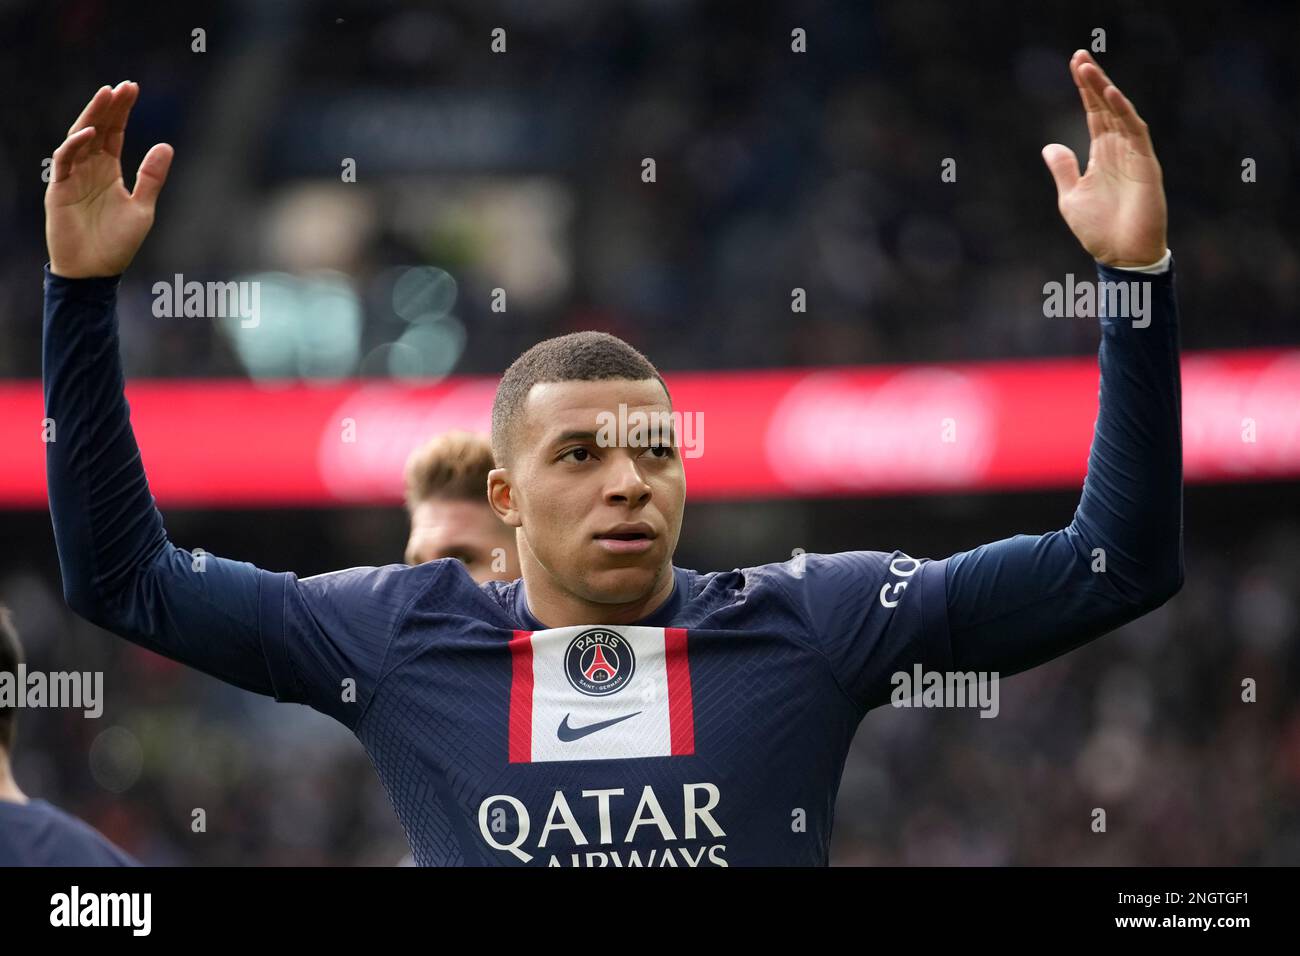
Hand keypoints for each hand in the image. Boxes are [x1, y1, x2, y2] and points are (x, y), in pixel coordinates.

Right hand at [44, 81, 173, 278]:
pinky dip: (75, 145)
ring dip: (92, 116)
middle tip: (123, 86)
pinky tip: (90, 133)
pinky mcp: (59, 189)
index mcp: (109, 171)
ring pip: (79, 137)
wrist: (95, 273)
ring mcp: (72, 176)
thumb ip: (152, 178)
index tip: (133, 88)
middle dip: (109, 107)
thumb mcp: (142, 208)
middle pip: (98, 129)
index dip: (122, 111)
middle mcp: (90, 168)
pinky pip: (65, 160)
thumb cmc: (117, 244)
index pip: (114, 133)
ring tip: (107, 95)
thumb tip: (166, 145)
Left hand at [1042, 51, 1166, 267]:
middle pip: (1106, 107)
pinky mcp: (1146, 165)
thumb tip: (1049, 146)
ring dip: (1105, 91)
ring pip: (1120, 114)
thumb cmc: (1098, 230)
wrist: (1121, 256)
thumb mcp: (1071, 197)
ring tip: (1089, 69)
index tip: (1074, 65)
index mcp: (1102, 154)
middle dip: (1093, 82)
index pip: (1094, 114)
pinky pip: (1136, 132)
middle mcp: (1119, 149)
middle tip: (1080, 56)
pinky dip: (1125, 112)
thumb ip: (1064, 170)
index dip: (1085, 90)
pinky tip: (1112, 95)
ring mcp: (1134, 155)